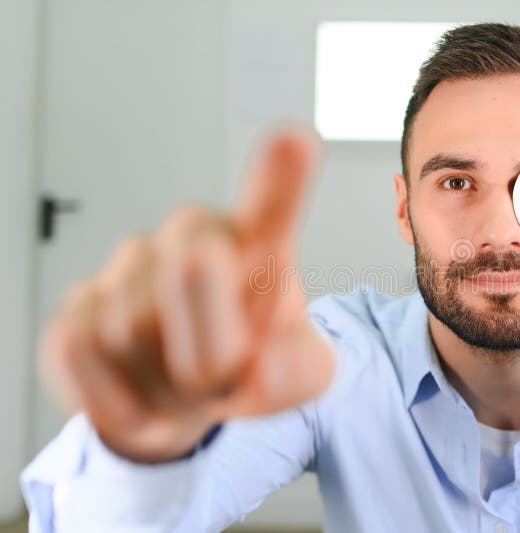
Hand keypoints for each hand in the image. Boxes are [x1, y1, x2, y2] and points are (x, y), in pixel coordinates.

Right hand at [39, 125, 334, 462]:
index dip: (281, 179)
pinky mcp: (76, 305)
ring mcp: (130, 264)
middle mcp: (193, 236)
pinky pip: (83, 353)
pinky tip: (138, 393)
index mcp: (259, 244)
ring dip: (165, 386)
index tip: (296, 142)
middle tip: (223, 383)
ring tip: (183, 388)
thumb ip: (298, 369)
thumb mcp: (298, 374)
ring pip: (134, 330)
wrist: (187, 400)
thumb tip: (265, 366)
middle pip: (194, 270)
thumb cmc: (250, 369)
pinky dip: (118, 398)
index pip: (270, 205)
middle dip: (213, 347)